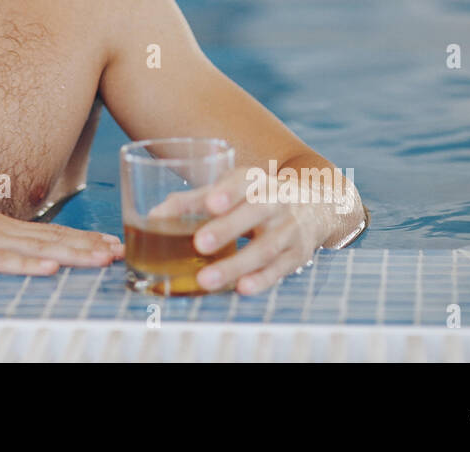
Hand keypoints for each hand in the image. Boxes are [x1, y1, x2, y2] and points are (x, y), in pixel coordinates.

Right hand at [0, 190, 123, 273]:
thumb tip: (11, 252)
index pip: (48, 231)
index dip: (81, 237)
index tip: (110, 242)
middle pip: (51, 238)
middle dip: (88, 245)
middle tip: (120, 251)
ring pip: (36, 248)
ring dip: (71, 254)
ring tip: (100, 259)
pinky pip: (1, 262)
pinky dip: (28, 266)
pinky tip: (50, 269)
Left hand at [150, 166, 321, 294]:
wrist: (317, 203)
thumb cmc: (257, 196)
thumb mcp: (231, 189)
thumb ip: (193, 201)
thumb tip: (152, 216)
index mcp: (254, 181)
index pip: (241, 182)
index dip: (227, 191)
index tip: (211, 202)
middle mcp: (275, 201)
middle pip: (254, 213)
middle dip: (227, 228)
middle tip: (199, 243)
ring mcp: (289, 229)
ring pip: (264, 248)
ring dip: (235, 265)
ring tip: (205, 279)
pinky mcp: (298, 255)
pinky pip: (279, 269)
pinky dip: (261, 280)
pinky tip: (242, 288)